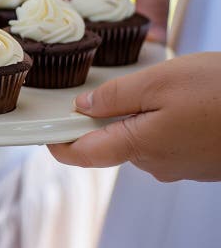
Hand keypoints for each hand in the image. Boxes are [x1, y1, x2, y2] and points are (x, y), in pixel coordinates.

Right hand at [44, 0, 188, 42]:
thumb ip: (153, 8)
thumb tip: (153, 46)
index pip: (61, 16)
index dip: (82, 38)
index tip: (104, 54)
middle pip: (61, 9)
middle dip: (86, 28)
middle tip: (111, 45)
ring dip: (87, 13)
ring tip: (110, 26)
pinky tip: (107, 6)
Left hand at [48, 53, 220, 181]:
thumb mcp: (160, 81)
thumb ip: (115, 96)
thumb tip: (83, 109)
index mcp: (138, 146)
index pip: (83, 155)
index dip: (59, 145)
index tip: (45, 134)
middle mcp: (156, 164)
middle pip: (114, 142)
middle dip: (112, 115)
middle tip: (128, 83)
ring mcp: (182, 166)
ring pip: (145, 139)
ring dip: (145, 115)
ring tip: (171, 87)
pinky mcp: (202, 163)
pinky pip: (171, 140)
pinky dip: (170, 120)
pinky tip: (191, 101)